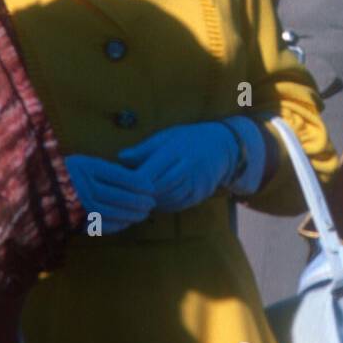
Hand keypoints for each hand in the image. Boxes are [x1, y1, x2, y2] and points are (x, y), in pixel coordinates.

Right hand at [65, 154, 157, 233]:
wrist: (36, 192)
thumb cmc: (65, 173)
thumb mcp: (85, 163)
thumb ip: (108, 171)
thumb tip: (138, 182)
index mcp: (88, 167)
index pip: (125, 178)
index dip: (142, 184)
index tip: (151, 187)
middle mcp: (84, 186)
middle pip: (122, 197)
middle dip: (141, 201)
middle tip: (152, 203)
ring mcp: (79, 206)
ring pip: (115, 212)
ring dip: (132, 215)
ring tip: (144, 213)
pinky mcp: (76, 221)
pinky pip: (103, 225)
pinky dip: (118, 224)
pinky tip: (126, 222)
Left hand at [117, 121, 242, 213]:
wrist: (223, 147)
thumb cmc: (188, 139)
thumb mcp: (165, 137)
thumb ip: (143, 150)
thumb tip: (120, 158)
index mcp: (175, 151)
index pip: (147, 174)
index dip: (132, 182)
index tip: (121, 182)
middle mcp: (188, 168)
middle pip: (157, 188)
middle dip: (141, 193)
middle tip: (126, 194)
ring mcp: (196, 183)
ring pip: (167, 199)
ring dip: (152, 201)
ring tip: (139, 198)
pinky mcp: (201, 195)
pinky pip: (178, 205)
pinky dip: (164, 205)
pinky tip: (155, 200)